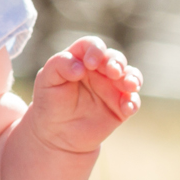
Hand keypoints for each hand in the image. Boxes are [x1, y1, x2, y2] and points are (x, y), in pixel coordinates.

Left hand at [29, 37, 140, 154]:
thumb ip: (59, 65)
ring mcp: (112, 88)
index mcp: (81, 59)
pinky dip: (133, 102)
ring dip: (133, 78)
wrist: (55, 134)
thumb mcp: (46, 81)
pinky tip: (127, 108)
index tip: (90, 63)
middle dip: (116, 62)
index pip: (92, 46)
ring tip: (130, 86)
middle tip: (113, 72)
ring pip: (130, 76)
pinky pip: (132, 101)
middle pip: (115, 58)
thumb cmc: (49, 102)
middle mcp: (99, 71)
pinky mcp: (120, 107)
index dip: (95, 50)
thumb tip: (80, 67)